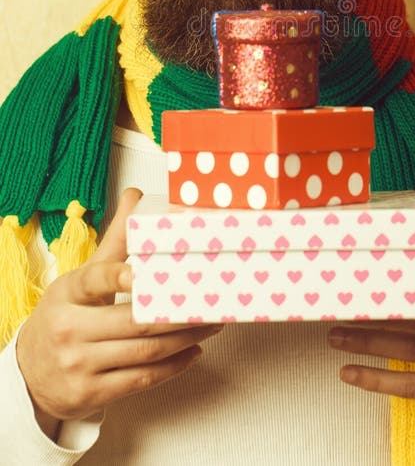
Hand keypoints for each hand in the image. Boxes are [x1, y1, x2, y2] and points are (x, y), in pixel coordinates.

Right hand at [17, 189, 222, 431]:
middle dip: (178, 314)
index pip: (95, 281)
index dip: (119, 277)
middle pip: (133, 322)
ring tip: (209, 326)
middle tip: (208, 302)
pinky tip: (192, 352)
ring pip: (143, 352)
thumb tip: (135, 196)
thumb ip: (113, 244)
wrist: (30, 373)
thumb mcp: (80, 279)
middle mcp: (69, 330)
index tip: (144, 272)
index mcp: (67, 294)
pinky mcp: (89, 393)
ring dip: (184, 340)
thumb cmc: (65, 316)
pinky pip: (141, 380)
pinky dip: (172, 366)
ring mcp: (78, 365)